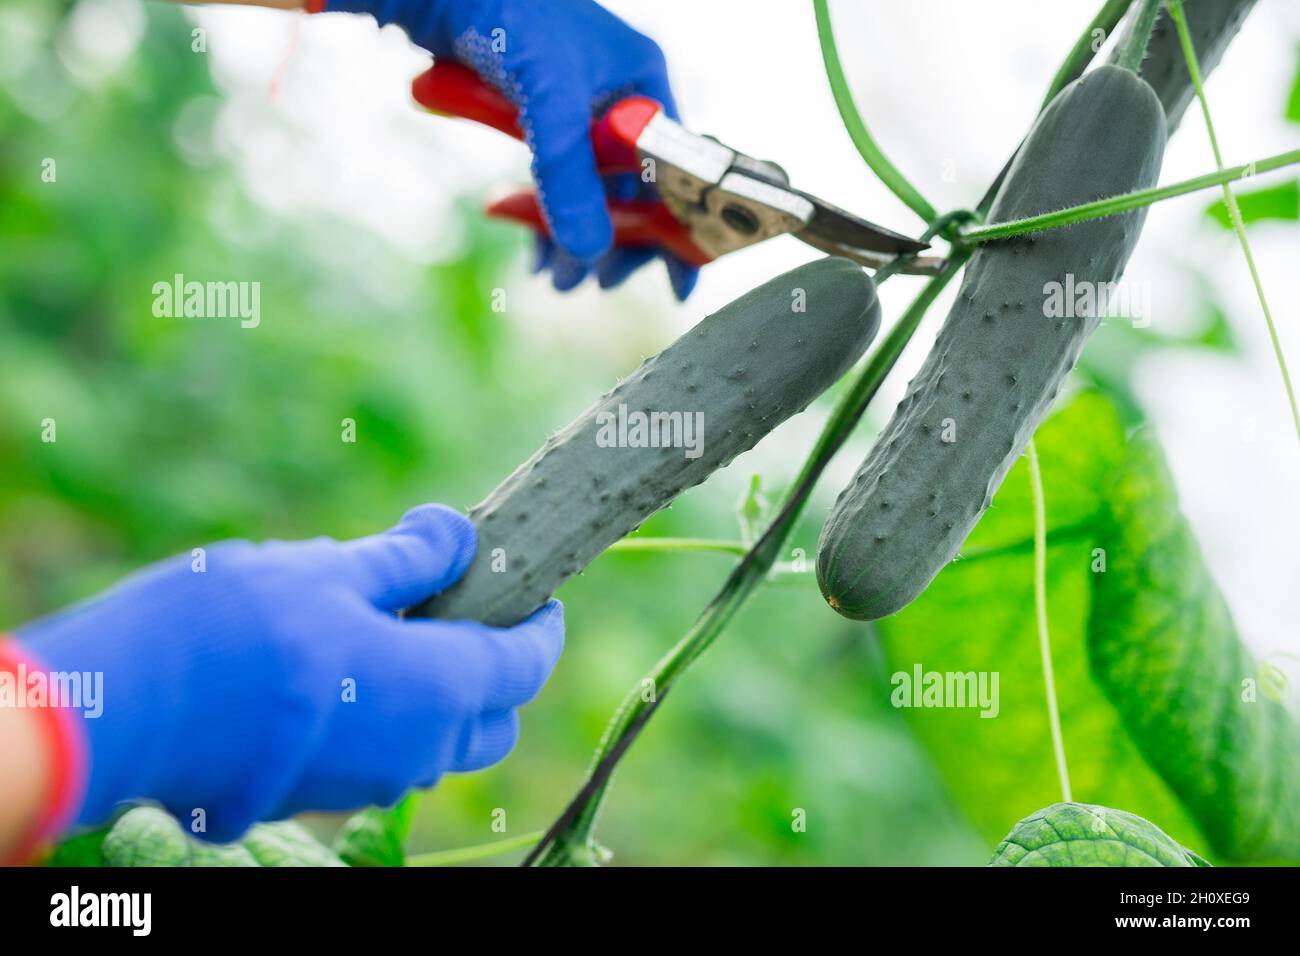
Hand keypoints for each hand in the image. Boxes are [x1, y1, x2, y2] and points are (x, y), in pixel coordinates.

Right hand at [16, 505, 563, 842]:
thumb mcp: (332, 571)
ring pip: (436, 745)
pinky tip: (340, 666)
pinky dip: (385, 716)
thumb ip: (408, 558)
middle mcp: (416, 749)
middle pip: (492, 720)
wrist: (128, 712)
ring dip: (438, 693)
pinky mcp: (314, 792)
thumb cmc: (239, 628)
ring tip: (391, 626)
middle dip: (497, 670)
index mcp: (441, 688)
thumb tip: (458, 535)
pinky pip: (378, 757)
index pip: (527, 664)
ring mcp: (364, 780)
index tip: (539, 593)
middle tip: (464, 610)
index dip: (541, 625)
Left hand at [323, 0, 698, 298]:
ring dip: (575, 235)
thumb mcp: (550, 99)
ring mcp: (578, 106)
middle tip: (593, 283)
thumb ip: (569, 176)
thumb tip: (589, 252)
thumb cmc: (509, 15)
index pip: (677, 172)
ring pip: (592, 188)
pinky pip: (556, 176)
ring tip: (555, 278)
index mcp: (644, 85)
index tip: (673, 282)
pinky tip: (529, 242)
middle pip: (634, 188)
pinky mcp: (537, 112)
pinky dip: (545, 211)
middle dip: (616, 241)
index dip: (676, 228)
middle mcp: (619, 97)